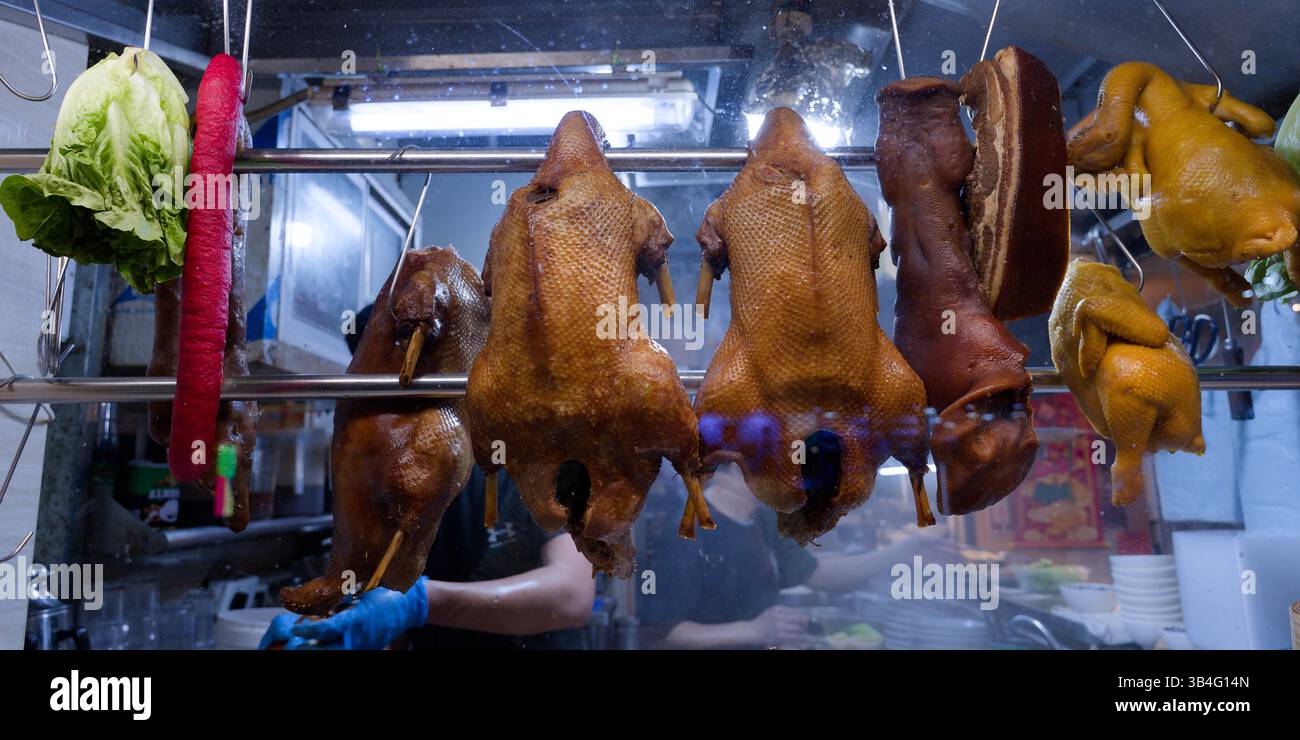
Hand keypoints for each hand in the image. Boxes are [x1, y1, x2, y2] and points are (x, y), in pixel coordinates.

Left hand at [259, 577, 429, 649]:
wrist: (408, 608)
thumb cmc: (386, 597)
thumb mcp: (361, 595)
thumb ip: (340, 601)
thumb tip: (318, 602)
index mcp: (356, 620)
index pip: (326, 629)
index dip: (308, 630)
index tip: (295, 628)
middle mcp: (358, 637)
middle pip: (326, 650)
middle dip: (306, 648)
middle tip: (291, 644)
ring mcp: (362, 646)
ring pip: (333, 653)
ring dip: (316, 649)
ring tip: (302, 645)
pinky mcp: (364, 649)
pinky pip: (343, 650)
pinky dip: (329, 647)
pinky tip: (320, 643)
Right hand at [748, 605, 812, 646]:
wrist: (753, 631)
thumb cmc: (762, 620)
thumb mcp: (771, 610)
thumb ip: (783, 609)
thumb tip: (798, 611)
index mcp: (777, 609)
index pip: (796, 610)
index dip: (804, 614)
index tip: (810, 616)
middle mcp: (779, 617)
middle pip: (799, 619)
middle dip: (806, 622)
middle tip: (809, 624)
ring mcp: (780, 628)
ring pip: (798, 629)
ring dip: (804, 631)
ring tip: (806, 632)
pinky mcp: (780, 637)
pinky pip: (793, 638)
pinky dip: (800, 639)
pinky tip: (804, 640)